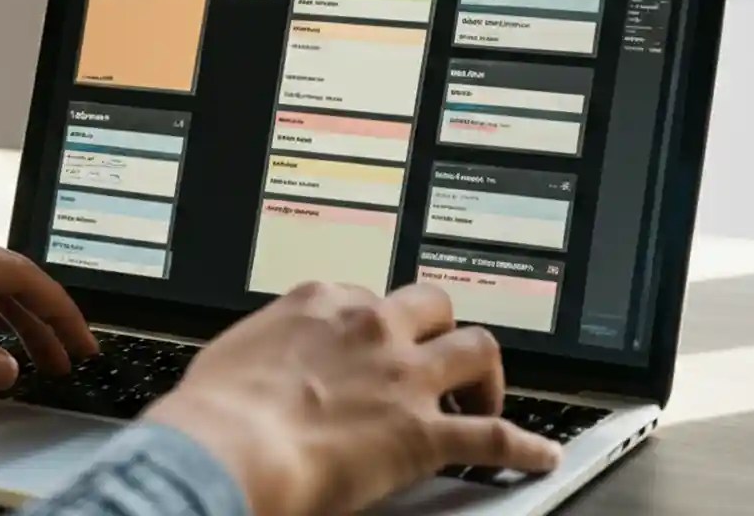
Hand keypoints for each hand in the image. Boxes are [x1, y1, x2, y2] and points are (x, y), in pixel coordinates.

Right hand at [145, 282, 560, 515]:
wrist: (225, 447)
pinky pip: (494, 436)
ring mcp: (403, 376)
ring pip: (477, 349)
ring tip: (482, 396)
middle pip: (433, 307)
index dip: (377, 325)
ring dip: (485, 374)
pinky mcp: (423, 431)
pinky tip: (539, 454)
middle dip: (439, 330)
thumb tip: (263, 363)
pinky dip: (524, 446)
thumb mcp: (234, 353)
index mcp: (321, 304)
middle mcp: (371, 328)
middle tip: (435, 359)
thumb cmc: (214, 409)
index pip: (368, 298)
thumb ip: (267, 347)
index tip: (376, 345)